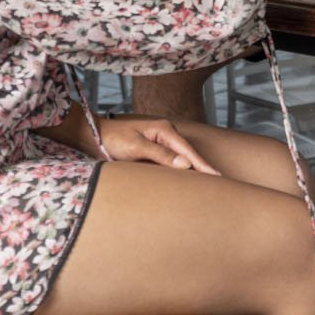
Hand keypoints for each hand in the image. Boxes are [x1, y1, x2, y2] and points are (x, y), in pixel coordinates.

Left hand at [96, 116, 219, 172]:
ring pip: (180, 160)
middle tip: (220, 184)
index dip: (203, 164)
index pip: (188, 150)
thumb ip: (160, 154)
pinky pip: (170, 163)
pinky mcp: (153, 152)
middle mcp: (165, 135)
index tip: (217, 176)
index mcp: (164, 129)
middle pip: (188, 154)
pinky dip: (179, 171)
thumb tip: (185, 164)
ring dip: (191, 171)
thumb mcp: (136, 146)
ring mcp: (160, 144)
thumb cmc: (113, 139)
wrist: (94, 137)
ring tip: (207, 185)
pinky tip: (186, 180)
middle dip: (202, 168)